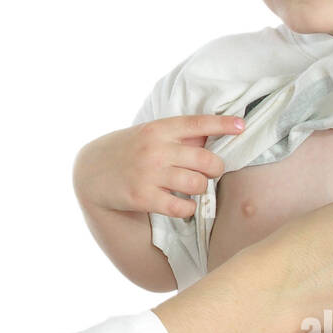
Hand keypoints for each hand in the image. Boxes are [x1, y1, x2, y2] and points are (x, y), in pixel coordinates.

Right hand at [73, 115, 243, 218]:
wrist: (90, 172)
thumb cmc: (128, 151)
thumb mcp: (149, 134)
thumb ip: (178, 136)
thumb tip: (213, 138)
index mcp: (159, 128)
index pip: (198, 124)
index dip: (223, 124)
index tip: (242, 126)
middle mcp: (156, 149)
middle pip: (206, 160)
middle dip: (216, 169)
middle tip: (211, 173)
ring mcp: (149, 173)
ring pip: (197, 185)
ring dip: (201, 189)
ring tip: (194, 189)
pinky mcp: (142, 197)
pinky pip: (181, 207)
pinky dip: (188, 208)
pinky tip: (184, 205)